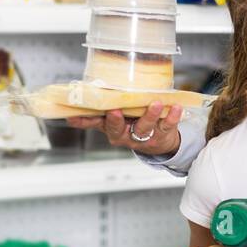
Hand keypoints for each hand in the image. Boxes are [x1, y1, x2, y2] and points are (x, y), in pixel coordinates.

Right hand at [65, 102, 183, 156]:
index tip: (76, 116)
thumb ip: (95, 116)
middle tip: (115, 110)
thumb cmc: (133, 125)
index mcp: (113, 131)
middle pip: (120, 130)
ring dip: (149, 115)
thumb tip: (70, 109)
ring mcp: (145, 136)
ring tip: (154, 103)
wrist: (160, 142)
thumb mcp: (113, 123)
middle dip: (116, 121)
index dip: (86, 122)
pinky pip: (168, 125)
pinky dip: (173, 116)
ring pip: (145, 127)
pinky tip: (176, 107)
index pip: (98, 126)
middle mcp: (127, 135)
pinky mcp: (163, 133)